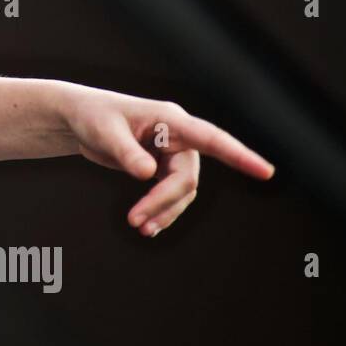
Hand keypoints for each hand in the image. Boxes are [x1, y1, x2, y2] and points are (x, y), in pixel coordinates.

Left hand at [55, 84, 274, 237]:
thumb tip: (147, 174)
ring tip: (139, 228)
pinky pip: (171, 193)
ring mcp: (171, 152)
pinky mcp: (161, 165)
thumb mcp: (105, 133)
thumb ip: (126, 153)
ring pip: (181, 189)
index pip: (212, 138)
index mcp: (170, 120)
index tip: (266, 172)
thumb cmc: (93, 116)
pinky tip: (147, 225)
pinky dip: (160, 209)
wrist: (78, 119)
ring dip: (164, 211)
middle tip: (135, 222)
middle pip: (186, 177)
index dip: (239, 155)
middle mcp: (177, 136)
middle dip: (164, 201)